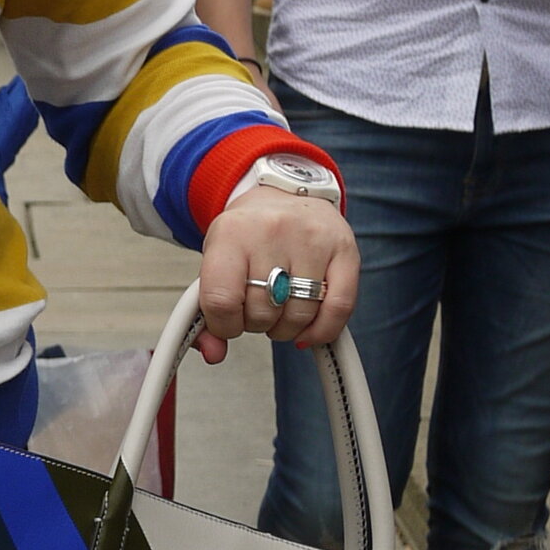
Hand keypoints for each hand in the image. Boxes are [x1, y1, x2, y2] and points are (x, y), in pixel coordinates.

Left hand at [195, 192, 357, 366]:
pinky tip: (309, 331)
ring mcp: (312, 239)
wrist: (283, 194)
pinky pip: (339, 309)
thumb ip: (204, 312)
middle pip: (262, 312)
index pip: (222, 300)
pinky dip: (322, 331)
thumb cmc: (247, 235)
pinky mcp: (345, 250)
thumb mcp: (214, 263)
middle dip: (256, 324)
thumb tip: (212, 354)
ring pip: (299, 316)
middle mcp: (272, 230)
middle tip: (257, 308)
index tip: (229, 323)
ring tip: (279, 310)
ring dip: (286, 328)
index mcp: (231, 233)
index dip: (224, 326)